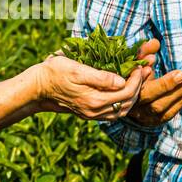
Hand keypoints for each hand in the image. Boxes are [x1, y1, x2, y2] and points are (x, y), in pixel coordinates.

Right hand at [35, 49, 151, 119]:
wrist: (37, 88)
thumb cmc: (55, 72)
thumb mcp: (77, 69)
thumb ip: (101, 77)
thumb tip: (121, 81)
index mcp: (94, 100)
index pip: (127, 93)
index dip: (137, 79)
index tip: (139, 65)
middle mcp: (95, 111)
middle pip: (128, 103)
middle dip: (139, 87)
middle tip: (144, 71)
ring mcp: (92, 115)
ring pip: (122, 110)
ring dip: (133, 95)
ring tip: (137, 79)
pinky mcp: (89, 114)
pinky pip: (113, 112)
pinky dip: (123, 101)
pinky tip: (124, 89)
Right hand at [123, 38, 181, 126]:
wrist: (134, 103)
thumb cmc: (136, 77)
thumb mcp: (137, 64)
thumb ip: (144, 53)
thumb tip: (155, 42)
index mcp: (124, 88)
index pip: (132, 82)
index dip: (143, 74)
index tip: (153, 61)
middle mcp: (132, 103)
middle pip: (148, 96)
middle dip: (166, 84)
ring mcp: (143, 115)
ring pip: (160, 106)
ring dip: (177, 92)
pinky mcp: (154, 121)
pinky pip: (168, 114)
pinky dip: (180, 101)